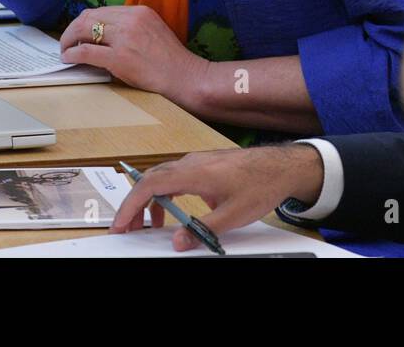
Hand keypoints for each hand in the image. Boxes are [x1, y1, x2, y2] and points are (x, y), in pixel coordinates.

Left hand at [59, 5, 207, 103]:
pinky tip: (69, 58)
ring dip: (69, 40)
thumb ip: (130, 29)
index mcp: (140, 12)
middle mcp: (131, 19)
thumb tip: (102, 36)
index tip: (79, 32)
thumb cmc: (172, 62)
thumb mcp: (152, 33)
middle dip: (72, 29)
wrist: (186, 78)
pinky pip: (86, 51)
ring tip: (65, 50)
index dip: (85, 22)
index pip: (102, 11)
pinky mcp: (119, 57)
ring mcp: (125, 38)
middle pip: (89, 16)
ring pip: (84, 30)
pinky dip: (72, 53)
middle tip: (66, 42)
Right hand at [109, 144, 325, 250]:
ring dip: (151, 200)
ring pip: (162, 177)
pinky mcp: (204, 164)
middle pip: (151, 180)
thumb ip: (202, 230)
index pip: (150, 185)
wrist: (282, 166)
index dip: (130, 205)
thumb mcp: (232, 215)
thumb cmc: (260, 185)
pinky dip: (166, 194)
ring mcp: (197, 161)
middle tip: (128, 229)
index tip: (121, 223)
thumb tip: (178, 242)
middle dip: (135, 205)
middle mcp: (191, 162)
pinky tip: (173, 211)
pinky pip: (176, 177)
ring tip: (150, 225)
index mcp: (194, 172)